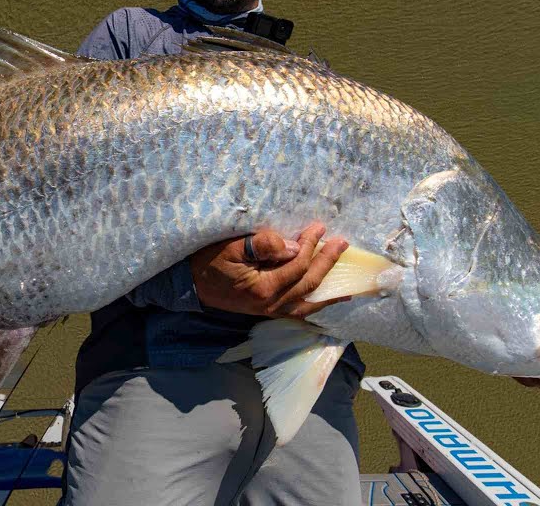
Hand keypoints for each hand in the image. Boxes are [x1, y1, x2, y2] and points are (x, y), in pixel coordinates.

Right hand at [188, 223, 349, 317]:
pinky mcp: (268, 312)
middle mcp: (271, 305)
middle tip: (342, 243)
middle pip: (308, 283)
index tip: (319, 227)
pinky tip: (330, 299)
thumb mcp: (231, 246)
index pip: (297, 266)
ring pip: (308, 302)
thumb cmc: (209, 261)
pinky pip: (298, 311)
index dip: (311, 246)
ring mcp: (270, 311)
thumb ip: (262, 245)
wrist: (190, 283)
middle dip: (327, 262)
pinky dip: (316, 306)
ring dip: (329, 289)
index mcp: (263, 288)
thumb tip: (294, 247)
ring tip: (349, 281)